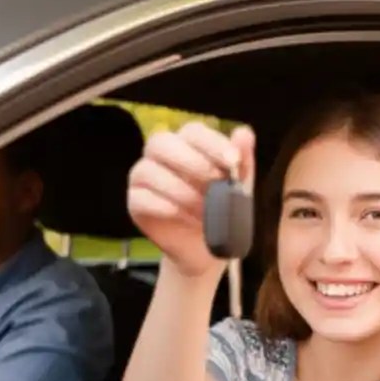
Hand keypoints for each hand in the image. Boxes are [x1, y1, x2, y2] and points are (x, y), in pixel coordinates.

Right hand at [127, 122, 255, 277]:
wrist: (208, 248)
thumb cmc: (223, 210)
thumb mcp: (239, 186)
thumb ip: (241, 159)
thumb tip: (243, 133)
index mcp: (188, 145)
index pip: (193, 132)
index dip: (212, 143)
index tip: (233, 160)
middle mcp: (161, 155)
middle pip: (160, 142)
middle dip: (190, 160)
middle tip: (214, 181)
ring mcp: (144, 178)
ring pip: (147, 169)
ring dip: (179, 189)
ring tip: (202, 209)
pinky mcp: (135, 203)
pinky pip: (140, 197)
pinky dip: (161, 205)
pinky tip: (180, 214)